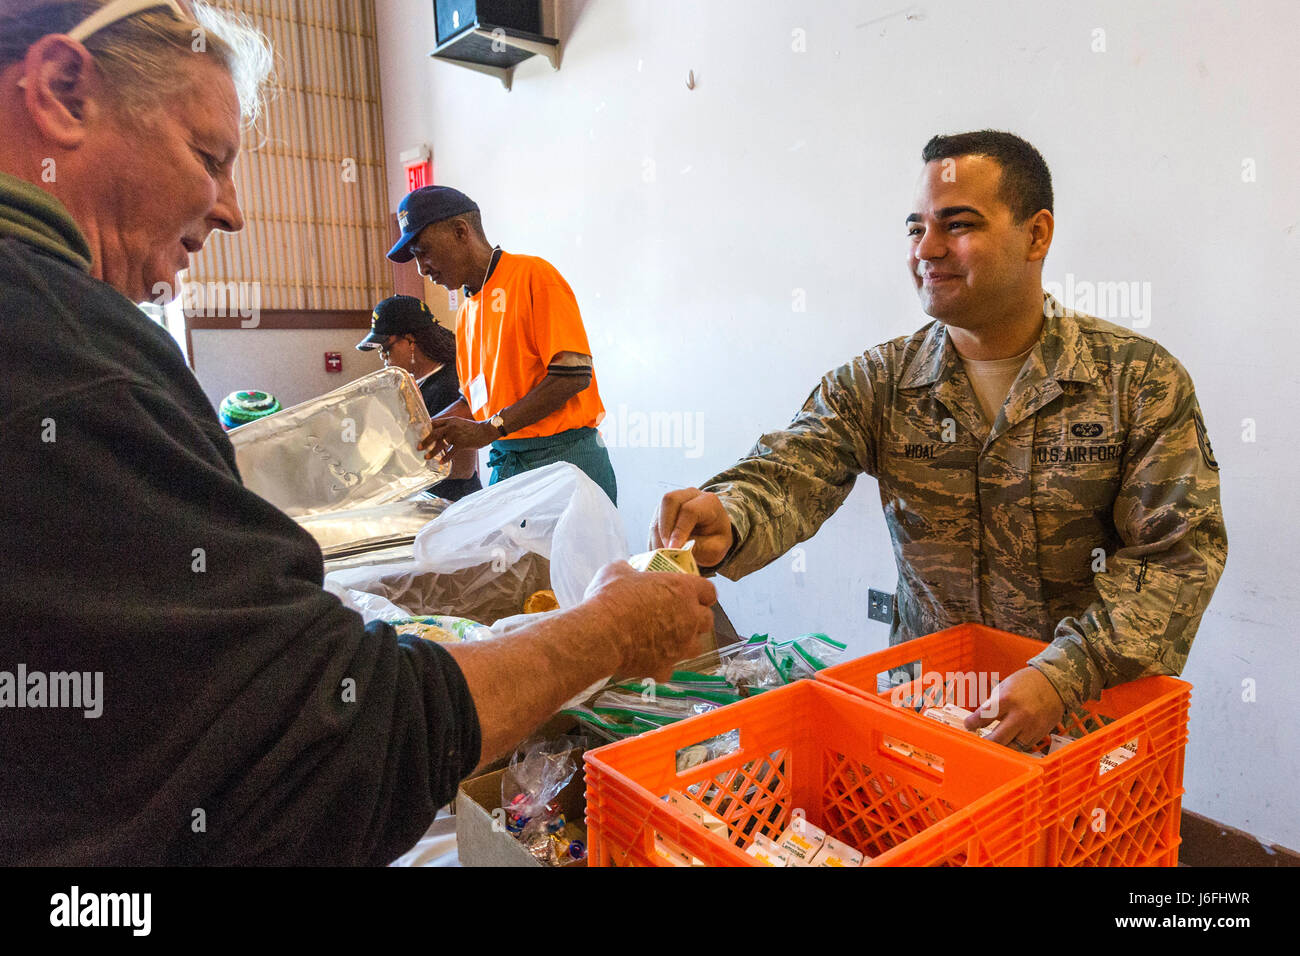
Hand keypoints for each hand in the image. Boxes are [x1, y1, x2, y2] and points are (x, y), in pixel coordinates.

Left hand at [419, 417, 495, 460]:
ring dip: (432, 452)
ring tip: (426, 457)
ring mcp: (456, 435)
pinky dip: (446, 458)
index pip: (434, 423)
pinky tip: (441, 462)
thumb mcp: (459, 423)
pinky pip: (451, 452)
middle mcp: (451, 427)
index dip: (425, 428)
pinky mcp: (462, 444)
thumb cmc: (473, 428)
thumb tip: (439, 432)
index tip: (418, 433)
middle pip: (434, 433)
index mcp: (450, 421)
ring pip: (440, 444)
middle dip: (425, 441)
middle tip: (419, 447)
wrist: (486, 430)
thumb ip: (450, 426)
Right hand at [581, 561, 716, 682]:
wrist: (602, 634)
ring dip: (686, 643)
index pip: (708, 590)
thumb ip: (627, 570)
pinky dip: (661, 664)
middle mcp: (688, 619)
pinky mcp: (665, 666)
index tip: (695, 595)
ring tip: (668, 640)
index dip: (702, 593)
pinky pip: (670, 667)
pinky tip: (648, 658)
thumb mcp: (616, 571)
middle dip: (697, 619)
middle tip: (681, 616)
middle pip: (707, 620)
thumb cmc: (611, 599)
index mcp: (682, 590)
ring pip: (695, 647)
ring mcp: (680, 646)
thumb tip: (624, 569)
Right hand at [650, 488, 734, 566]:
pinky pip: (654, 524)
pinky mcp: (662, 511)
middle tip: (667, 550)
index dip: (679, 530)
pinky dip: (655, 540)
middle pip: (669, 501)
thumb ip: (698, 547)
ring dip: (658, 537)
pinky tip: (662, 553)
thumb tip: (676, 549)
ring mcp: (673, 502)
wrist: (712, 534)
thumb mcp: (715, 547)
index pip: (689, 510)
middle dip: (665, 529)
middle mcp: (689, 495)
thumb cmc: (716, 539)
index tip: (674, 549)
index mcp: (708, 501)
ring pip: (658, 514)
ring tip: (664, 556)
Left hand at [965, 666, 1065, 748]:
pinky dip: (1014, 745)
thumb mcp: (1005, 687)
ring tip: (993, 744)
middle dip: (985, 742)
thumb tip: (979, 719)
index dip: (972, 723)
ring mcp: (1032, 727)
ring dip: (1000, 747)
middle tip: (978, 741)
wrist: (1056, 683)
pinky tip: (1008, 742)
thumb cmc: (1027, 683)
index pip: (984, 717)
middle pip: (997, 739)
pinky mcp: (1040, 734)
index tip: (968, 726)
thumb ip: (993, 704)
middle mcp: (1020, 716)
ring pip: (1011, 747)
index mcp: (1008, 700)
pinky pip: (1024, 746)